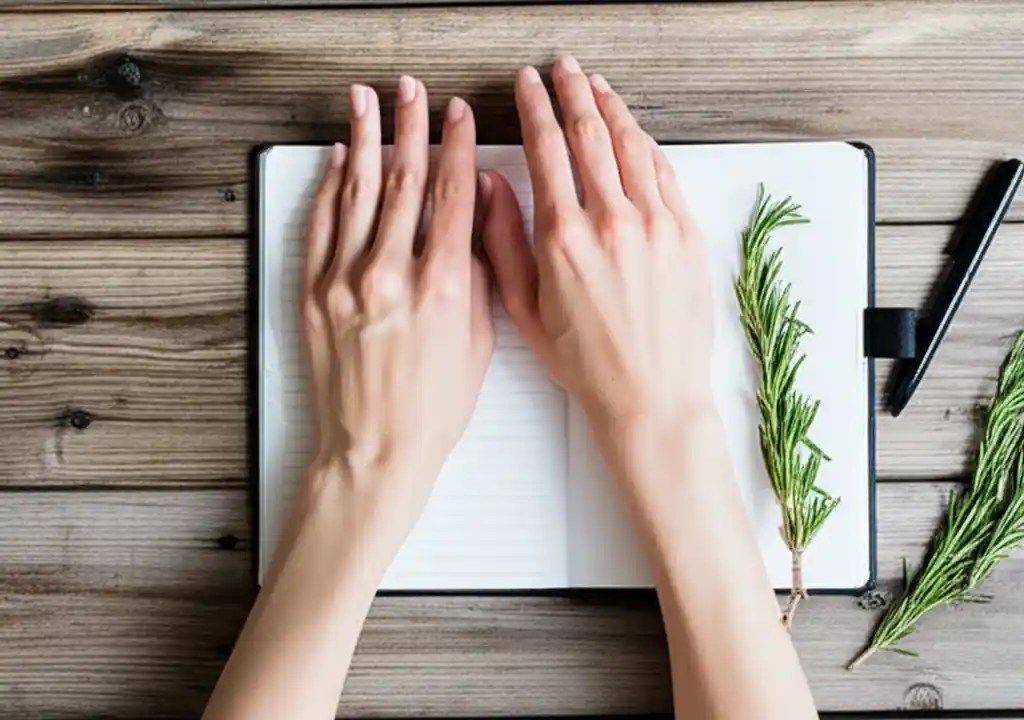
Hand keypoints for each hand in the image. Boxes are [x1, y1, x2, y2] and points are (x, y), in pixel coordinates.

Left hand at [300, 77, 492, 529]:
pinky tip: (340, 160)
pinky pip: (322, 227)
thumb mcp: (480, 340)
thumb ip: (477, 275)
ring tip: (366, 103)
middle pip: (404, 182)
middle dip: (410, 128)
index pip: (453, 197)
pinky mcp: (315, 295)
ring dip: (365, 140)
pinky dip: (331, 187)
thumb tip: (474, 222)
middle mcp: (392, 275)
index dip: (457, 148)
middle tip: (412, 93)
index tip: (458, 118)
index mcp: (443, 286)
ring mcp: (347, 282)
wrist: (376, 450)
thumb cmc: (434, 407)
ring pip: (358, 193)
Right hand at [481, 57, 712, 427]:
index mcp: (563, 238)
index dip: (534, 106)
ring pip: (631, 144)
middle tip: (562, 67)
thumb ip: (502, 240)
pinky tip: (633, 131)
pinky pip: (664, 172)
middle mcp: (612, 222)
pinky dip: (645, 143)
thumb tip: (487, 183)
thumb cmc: (587, 363)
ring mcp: (656, 225)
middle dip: (572, 90)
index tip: (527, 83)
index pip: (546, 148)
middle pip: (590, 132)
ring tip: (596, 84)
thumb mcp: (524, 310)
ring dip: (611, 106)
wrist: (652, 396)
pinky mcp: (686, 235)